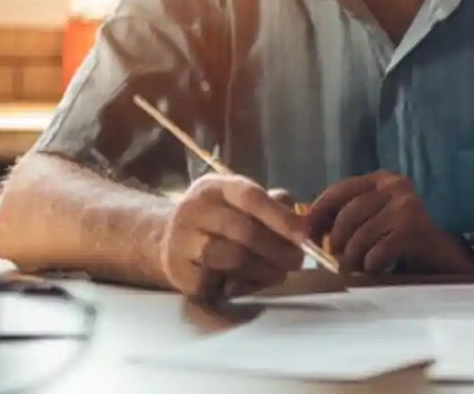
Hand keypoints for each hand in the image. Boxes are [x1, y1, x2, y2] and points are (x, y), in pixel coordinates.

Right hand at [159, 175, 308, 298]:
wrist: (168, 239)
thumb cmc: (219, 219)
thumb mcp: (241, 202)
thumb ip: (273, 205)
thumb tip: (303, 221)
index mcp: (215, 187)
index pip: (251, 197)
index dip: (281, 217)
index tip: (305, 234)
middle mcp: (194, 210)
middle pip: (244, 231)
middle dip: (278, 249)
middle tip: (297, 261)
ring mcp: (182, 241)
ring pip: (232, 258)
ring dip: (264, 270)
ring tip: (279, 273)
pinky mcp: (179, 272)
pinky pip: (219, 282)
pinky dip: (242, 286)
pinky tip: (251, 283)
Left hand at [306, 171, 471, 274]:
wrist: (440, 256)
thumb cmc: (399, 239)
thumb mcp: (373, 219)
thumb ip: (347, 216)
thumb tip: (305, 225)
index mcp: (382, 179)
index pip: (340, 189)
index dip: (319, 211)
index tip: (305, 231)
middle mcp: (396, 186)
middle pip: (348, 213)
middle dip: (336, 240)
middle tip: (333, 259)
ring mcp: (407, 206)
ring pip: (360, 236)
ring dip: (352, 258)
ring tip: (353, 268)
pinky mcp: (414, 230)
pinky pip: (376, 253)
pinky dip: (370, 266)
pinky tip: (377, 270)